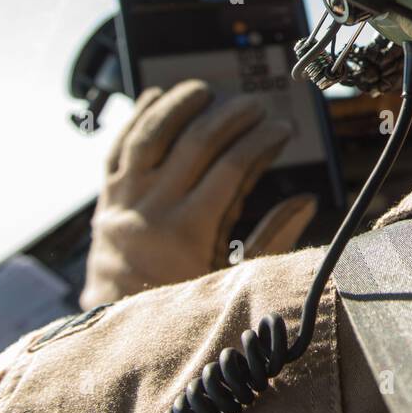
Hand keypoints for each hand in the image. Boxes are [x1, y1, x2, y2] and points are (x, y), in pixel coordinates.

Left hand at [80, 80, 316, 308]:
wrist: (118, 322)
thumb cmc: (181, 303)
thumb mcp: (232, 278)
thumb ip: (271, 239)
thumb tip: (305, 203)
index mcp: (186, 233)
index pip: (232, 168)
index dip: (261, 141)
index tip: (282, 129)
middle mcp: (151, 211)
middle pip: (195, 144)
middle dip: (231, 117)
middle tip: (255, 105)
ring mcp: (123, 200)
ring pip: (151, 136)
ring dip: (180, 106)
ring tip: (206, 90)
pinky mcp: (105, 196)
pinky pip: (119, 146)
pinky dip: (138, 118)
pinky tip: (156, 97)